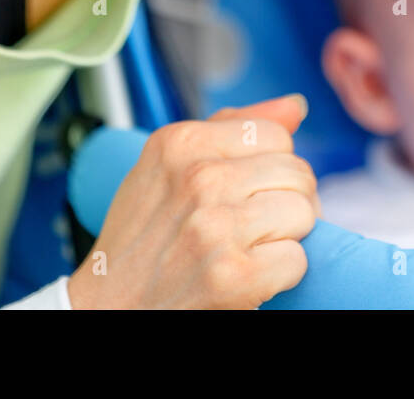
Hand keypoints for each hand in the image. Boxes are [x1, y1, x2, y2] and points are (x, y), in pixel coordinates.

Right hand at [66, 94, 318, 308]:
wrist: (110, 308)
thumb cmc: (140, 241)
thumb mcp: (165, 168)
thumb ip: (231, 129)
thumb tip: (295, 106)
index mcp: (179, 143)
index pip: (274, 134)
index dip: (271, 167)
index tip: (247, 192)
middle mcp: (198, 178)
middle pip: (296, 173)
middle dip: (285, 202)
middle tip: (249, 227)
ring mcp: (216, 227)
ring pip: (304, 213)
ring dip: (286, 238)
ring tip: (248, 249)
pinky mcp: (234, 275)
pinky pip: (298, 259)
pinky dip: (281, 276)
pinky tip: (247, 276)